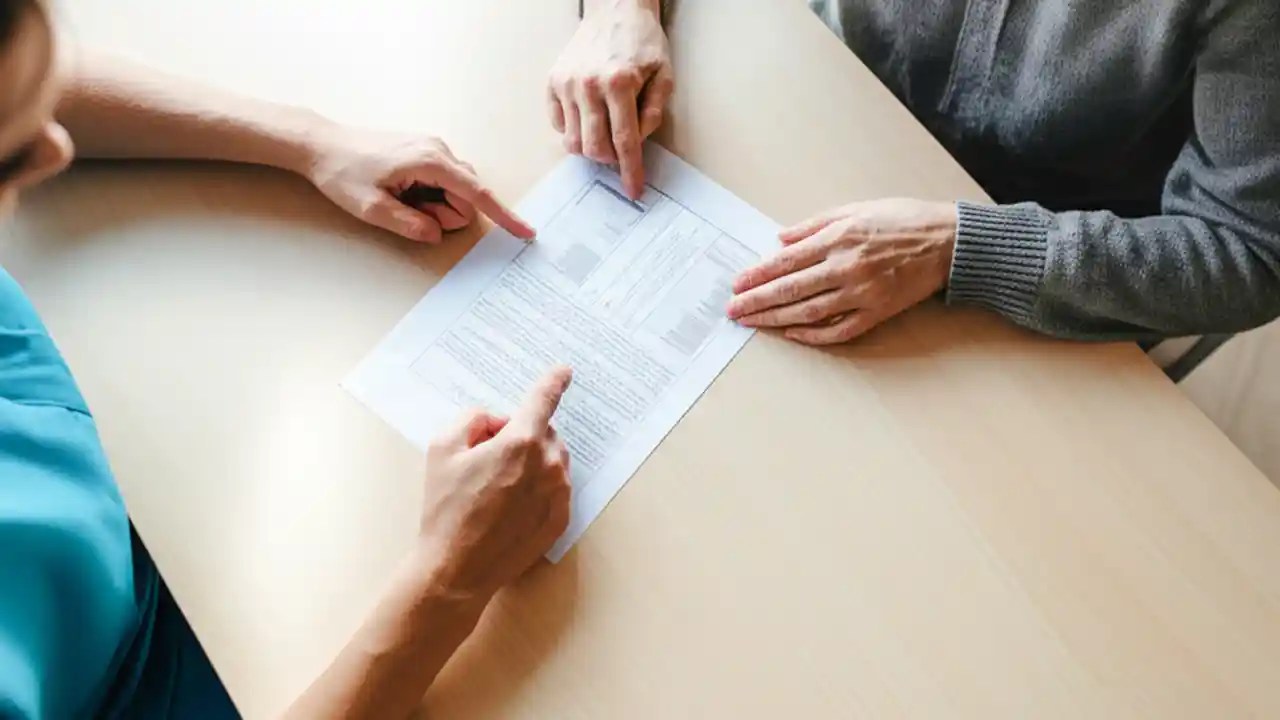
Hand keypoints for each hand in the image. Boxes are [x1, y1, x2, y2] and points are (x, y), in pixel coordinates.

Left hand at [304, 123, 533, 243]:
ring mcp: (433, 148)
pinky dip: (430, 194)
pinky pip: (444, 181)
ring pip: (456, 190)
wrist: (321, 145)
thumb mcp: (371, 208)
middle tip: (406, 211)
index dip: (504, 216)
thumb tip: (437, 234)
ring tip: (400, 199)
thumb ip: (409, 225)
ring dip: (435, 205)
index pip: (477, 193)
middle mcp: (438, 149)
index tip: (525, 232)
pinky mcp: (426, 151)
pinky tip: (403, 190)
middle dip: (445, 214)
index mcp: (430, 161)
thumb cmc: (342, 173)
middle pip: (467, 196)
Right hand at [417, 367, 573, 600]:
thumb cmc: (446, 509)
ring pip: (551, 460)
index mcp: (521, 442)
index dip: (552, 382)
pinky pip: (554, 488)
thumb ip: (471, 419)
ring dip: (531, 460)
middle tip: (486, 456)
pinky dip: (537, 486)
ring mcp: (559, 494)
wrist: (457, 569)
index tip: (563, 371)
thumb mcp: (442, 449)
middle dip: (519, 434)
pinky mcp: (560, 519)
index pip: (543, 400)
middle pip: (542, 433)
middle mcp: (549, 465)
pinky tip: (509, 505)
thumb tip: (493, 422)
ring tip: (494, 486)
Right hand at [548, 0, 672, 198]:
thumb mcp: (664, 74)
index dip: (630, 171)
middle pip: (594, 148)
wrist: (615, 8)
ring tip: (604, 131)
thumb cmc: (642, 41)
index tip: (633, 190)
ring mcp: (567, 84)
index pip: (625, 142)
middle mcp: (589, 85)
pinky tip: (588, 117)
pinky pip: (558, 124)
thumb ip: (654, 112)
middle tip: (620, 152)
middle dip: (609, 160)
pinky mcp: (553, 82)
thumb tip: (638, 142)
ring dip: (590, 147)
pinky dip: (573, 130)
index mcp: (619, 84)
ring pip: (572, 142)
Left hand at [727, 199, 957, 344]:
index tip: (737, 284)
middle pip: (791, 289)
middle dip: (757, 301)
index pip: (786, 261)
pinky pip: (840, 330)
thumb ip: (815, 225)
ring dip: (776, 319)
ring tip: (753, 323)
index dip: (758, 275)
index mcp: (838, 238)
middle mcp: (846, 267)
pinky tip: (793, 334)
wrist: (948, 242)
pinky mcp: (878, 312)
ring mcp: (862, 293)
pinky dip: (814, 335)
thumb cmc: (903, 220)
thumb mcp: (856, 209)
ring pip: (809, 312)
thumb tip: (781, 240)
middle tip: (733, 310)